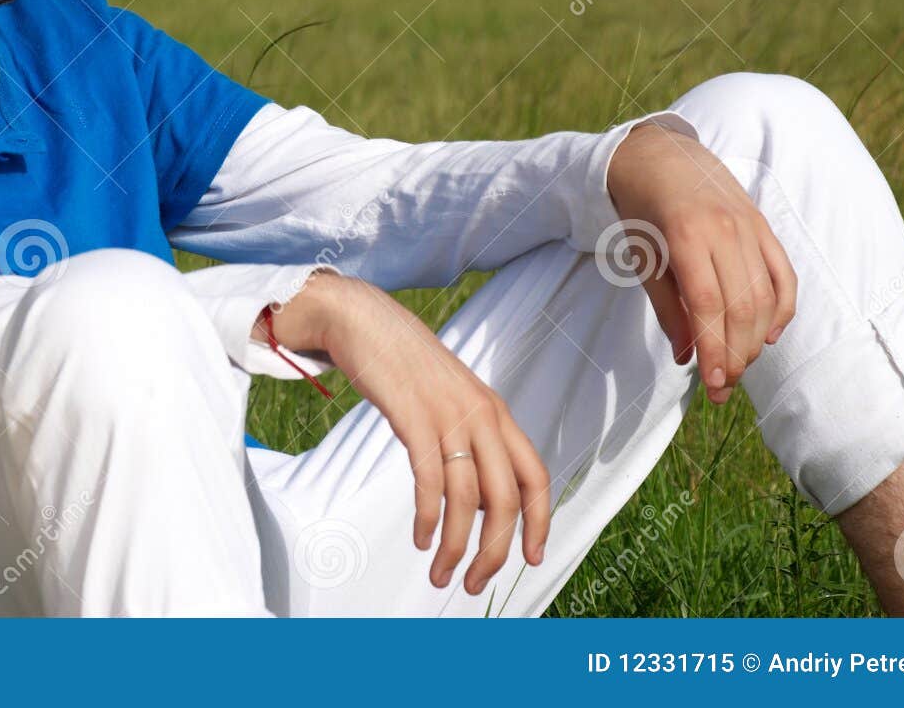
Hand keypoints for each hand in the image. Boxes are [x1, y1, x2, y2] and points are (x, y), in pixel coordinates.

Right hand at [269, 272, 550, 594]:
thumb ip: (470, 437)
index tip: (531, 559)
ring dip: (456, 546)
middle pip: (505, 499)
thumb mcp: (451, 396)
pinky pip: (429, 481)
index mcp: (496, 412)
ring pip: (467, 499)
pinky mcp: (413, 418)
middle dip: (493, 551)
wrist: (363, 320)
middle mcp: (482, 415)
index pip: (536, 476)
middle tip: (474, 583)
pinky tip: (420, 537)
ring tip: (440, 573)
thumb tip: (477, 496)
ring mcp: (449, 416)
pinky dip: (427, 518)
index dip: (540, 523)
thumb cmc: (404, 362)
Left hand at [605, 122, 798, 403]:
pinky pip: (784, 275)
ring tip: (739, 367)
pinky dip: (782, 310)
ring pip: (766, 297)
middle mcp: (725, 230)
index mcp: (686, 235)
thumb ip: (666, 306)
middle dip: (735, 355)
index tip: (712, 385)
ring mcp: (750, 226)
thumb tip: (686, 357)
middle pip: (742, 307)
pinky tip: (767, 337)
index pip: (708, 306)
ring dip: (755, 340)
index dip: (714, 349)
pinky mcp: (765, 226)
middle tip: (723, 387)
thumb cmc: (641, 210)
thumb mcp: (642, 257)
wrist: (660, 155)